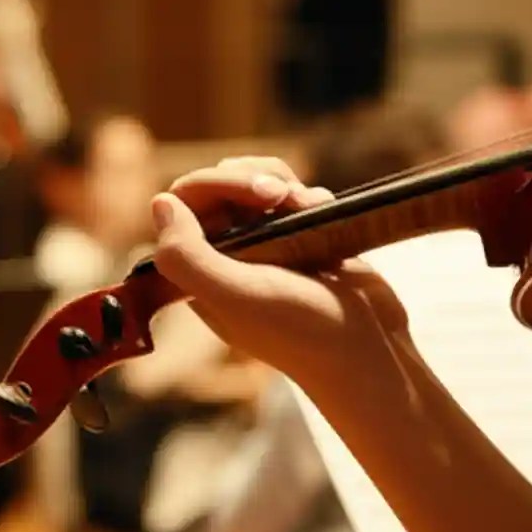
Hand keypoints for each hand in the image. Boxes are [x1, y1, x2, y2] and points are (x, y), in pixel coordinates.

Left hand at [150, 157, 408, 392]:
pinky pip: (296, 197)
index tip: (262, 196)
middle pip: (221, 184)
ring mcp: (267, 247)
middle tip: (285, 197)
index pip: (187, 201)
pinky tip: (323, 218)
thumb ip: (186, 257)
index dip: (218, 184)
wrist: (370, 352)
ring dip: (285, 185)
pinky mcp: (303, 241)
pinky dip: (311, 198)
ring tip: (308, 208)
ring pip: (259, 184)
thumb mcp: (235, 297)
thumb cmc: (305, 331)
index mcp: (202, 270)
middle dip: (256, 179)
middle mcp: (229, 256)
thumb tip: (161, 204)